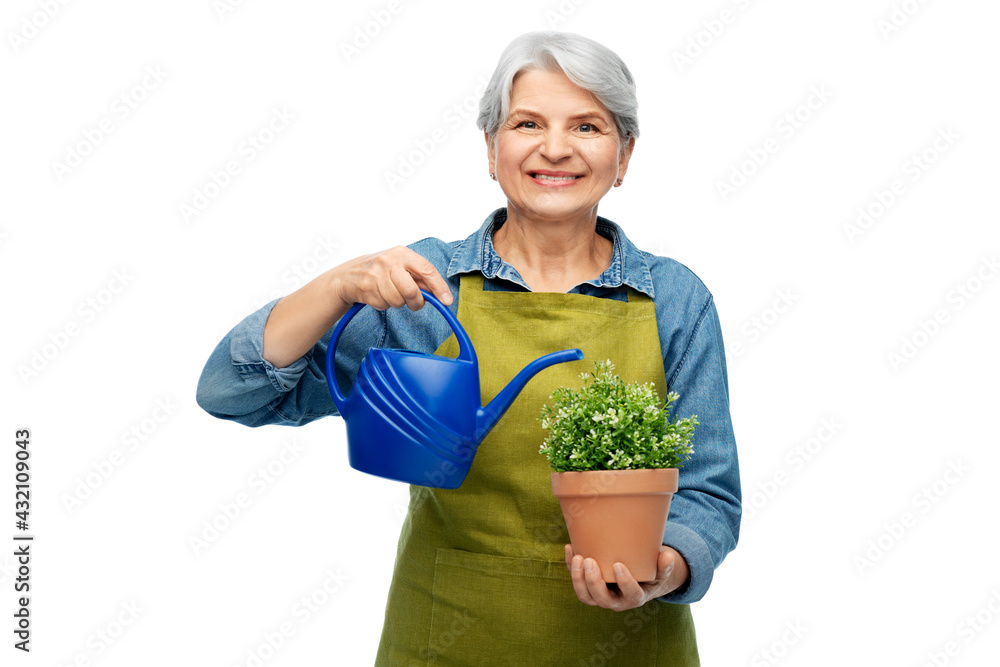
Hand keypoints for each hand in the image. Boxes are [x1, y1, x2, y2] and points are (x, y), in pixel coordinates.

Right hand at [331, 246, 451, 311]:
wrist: (349, 275)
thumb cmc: (381, 271)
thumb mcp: (401, 267)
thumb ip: (420, 278)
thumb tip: (440, 294)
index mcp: (402, 253)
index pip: (427, 270)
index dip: (439, 287)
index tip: (446, 300)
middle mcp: (389, 261)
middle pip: (411, 291)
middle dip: (416, 302)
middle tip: (415, 303)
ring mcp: (375, 274)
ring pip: (398, 301)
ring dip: (398, 303)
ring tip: (391, 294)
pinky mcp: (365, 288)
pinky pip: (384, 305)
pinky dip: (385, 305)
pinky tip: (379, 295)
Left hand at [564, 544, 688, 611]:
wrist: (636, 580)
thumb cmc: (649, 575)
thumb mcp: (660, 573)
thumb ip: (664, 567)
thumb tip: (667, 556)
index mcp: (635, 597)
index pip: (631, 595)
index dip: (624, 582)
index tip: (618, 565)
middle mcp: (616, 601)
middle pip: (602, 599)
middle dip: (594, 582)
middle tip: (590, 561)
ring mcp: (600, 596)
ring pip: (586, 596)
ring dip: (578, 579)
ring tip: (578, 557)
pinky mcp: (588, 587)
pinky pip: (577, 581)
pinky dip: (571, 566)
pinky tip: (570, 548)